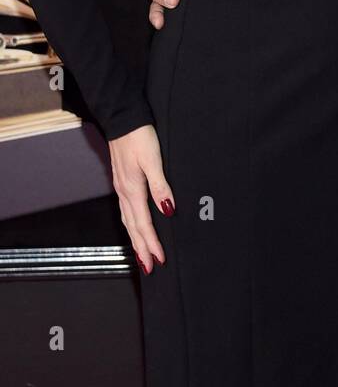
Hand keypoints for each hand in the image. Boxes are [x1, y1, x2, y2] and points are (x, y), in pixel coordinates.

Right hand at [109, 123, 172, 272]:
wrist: (122, 118)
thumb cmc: (139, 136)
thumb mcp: (153, 160)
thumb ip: (161, 185)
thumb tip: (167, 210)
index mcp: (132, 190)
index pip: (144, 224)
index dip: (152, 243)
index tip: (160, 260)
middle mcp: (124, 192)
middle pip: (133, 228)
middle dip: (142, 249)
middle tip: (150, 268)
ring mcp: (121, 187)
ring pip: (128, 220)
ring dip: (135, 240)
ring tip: (142, 255)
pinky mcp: (122, 181)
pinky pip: (126, 210)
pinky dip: (131, 224)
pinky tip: (134, 227)